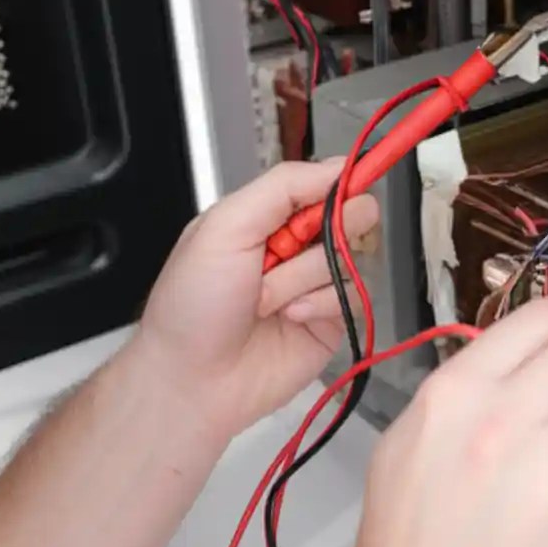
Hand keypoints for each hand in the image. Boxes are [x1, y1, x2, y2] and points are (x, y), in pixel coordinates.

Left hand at [126, 158, 378, 443]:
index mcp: (266, 217)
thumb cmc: (193, 303)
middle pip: (350, 217)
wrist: (194, 379)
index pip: (322, 184)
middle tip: (290, 248)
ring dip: (304, 278)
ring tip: (267, 301)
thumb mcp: (225, 226)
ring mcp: (314, 285)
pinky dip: (320, 306)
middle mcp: (295, 247)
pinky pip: (353, 298)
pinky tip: (289, 319)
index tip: (354, 187)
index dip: (341, 183)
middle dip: (324, 233)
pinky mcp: (332, 321)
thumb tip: (337, 167)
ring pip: (349, 259)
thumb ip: (281, 188)